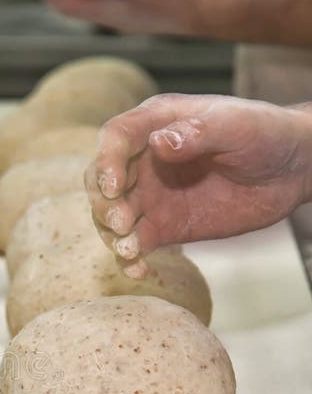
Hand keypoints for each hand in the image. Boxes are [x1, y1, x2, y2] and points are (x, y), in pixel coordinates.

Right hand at [86, 94, 311, 277]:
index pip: (116, 139)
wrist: (291, 170)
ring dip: (112, 234)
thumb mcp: (237, 126)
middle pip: (101, 180)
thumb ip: (198, 132)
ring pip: (111, 216)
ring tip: (129, 249)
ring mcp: (150, 195)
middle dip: (103, 203)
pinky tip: (138, 269)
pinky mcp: (162, 226)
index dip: (107, 162)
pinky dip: (130, 258)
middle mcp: (144, 160)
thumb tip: (160, 143)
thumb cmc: (265, 134)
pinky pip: (135, 243)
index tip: (114, 187)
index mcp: (156, 124)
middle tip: (120, 222)